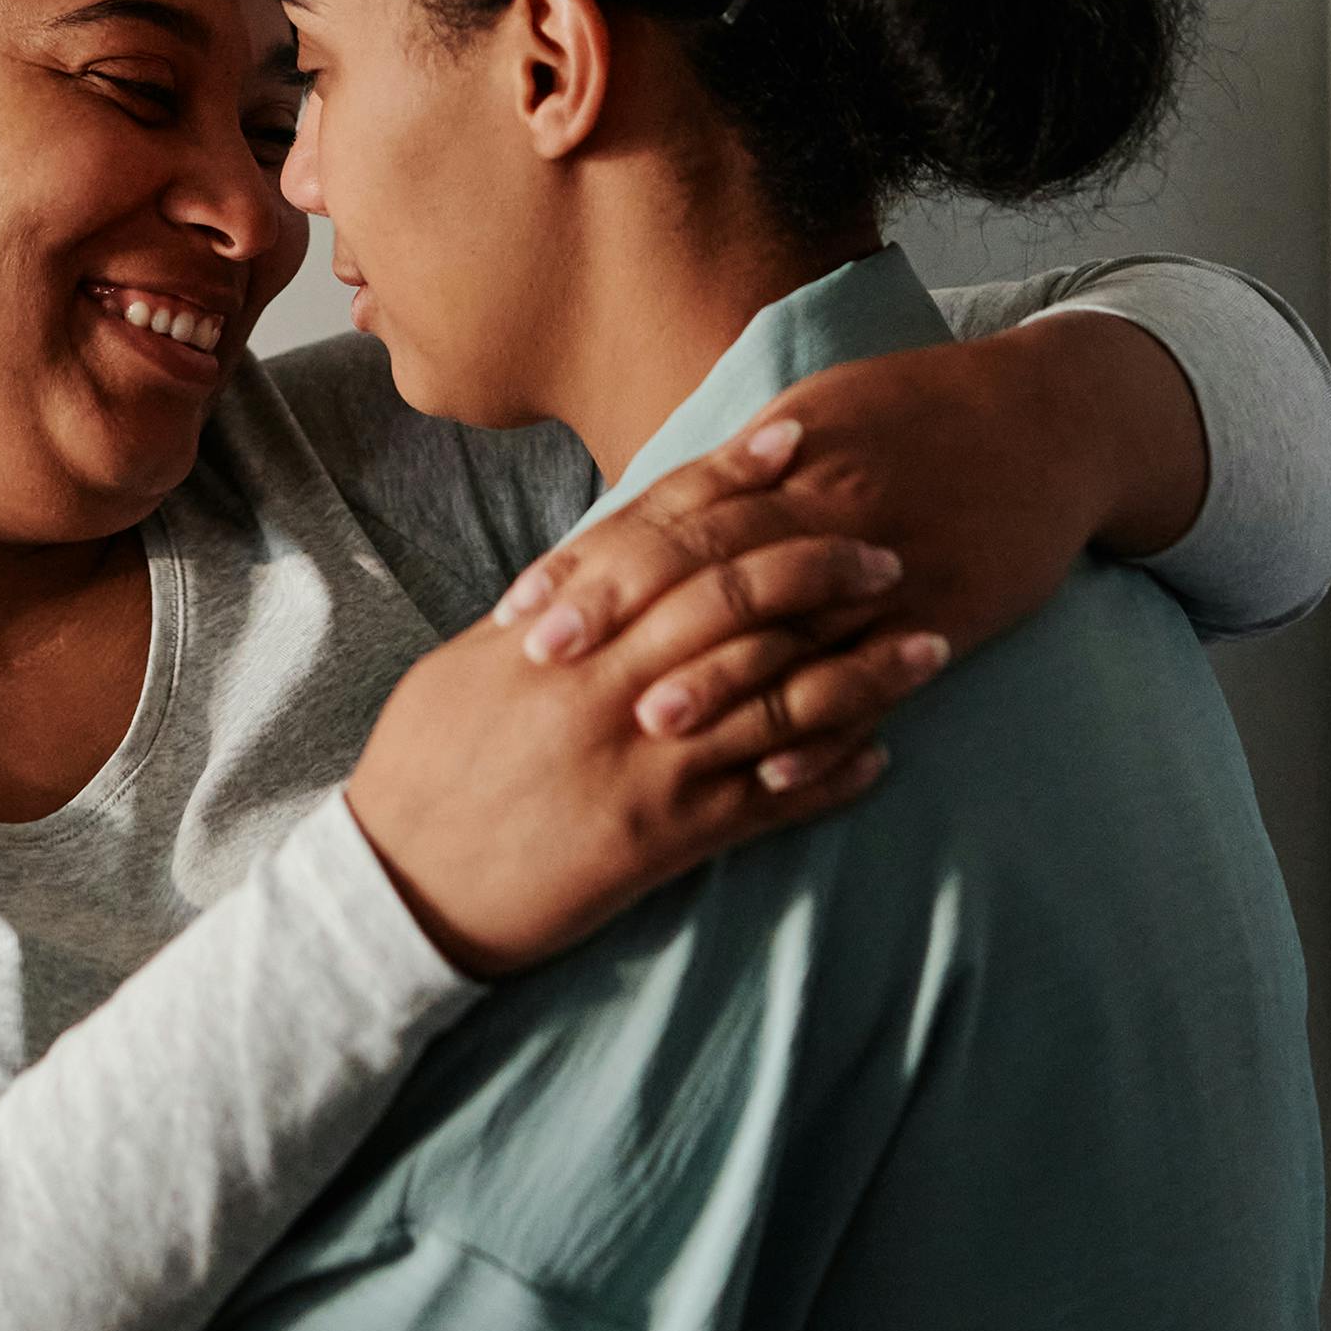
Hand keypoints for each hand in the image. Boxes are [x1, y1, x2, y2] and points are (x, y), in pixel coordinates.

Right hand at [344, 500, 943, 974]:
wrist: (399, 890)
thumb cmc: (426, 769)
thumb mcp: (470, 667)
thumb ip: (545, 614)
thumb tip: (599, 565)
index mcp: (560, 631)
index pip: (659, 530)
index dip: (731, 479)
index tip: (797, 440)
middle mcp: (610, 683)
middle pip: (736, 600)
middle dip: (822, 567)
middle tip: (891, 549)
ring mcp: (643, 762)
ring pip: (774, 698)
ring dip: (862, 672)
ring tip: (932, 648)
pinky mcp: (659, 841)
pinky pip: (765, 803)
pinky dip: (828, 778)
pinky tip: (882, 759)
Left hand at [496, 310, 1208, 681]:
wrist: (1052, 422)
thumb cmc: (921, 415)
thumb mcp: (822, 413)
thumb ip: (732, 470)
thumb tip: (638, 515)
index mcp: (786, 453)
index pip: (663, 512)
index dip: (589, 560)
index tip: (521, 607)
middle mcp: (826, 504)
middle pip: (706, 563)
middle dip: (621, 614)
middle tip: (544, 662)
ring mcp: (889, 563)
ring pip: (787, 628)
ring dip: (715, 676)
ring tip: (643, 723)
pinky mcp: (946, 614)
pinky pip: (876, 679)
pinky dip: (826, 726)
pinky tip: (774, 770)